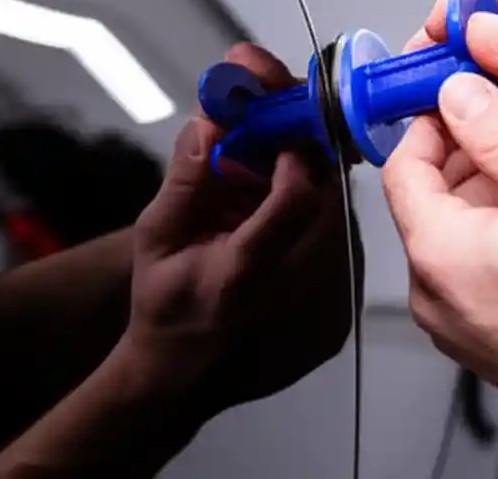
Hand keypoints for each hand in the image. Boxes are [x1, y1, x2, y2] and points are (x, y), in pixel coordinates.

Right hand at [122, 43, 358, 415]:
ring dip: (307, 195)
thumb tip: (211, 117)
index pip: (297, 199)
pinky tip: (280, 232)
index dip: (293, 156)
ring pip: (335, 223)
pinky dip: (314, 231)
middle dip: (302, 162)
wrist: (180, 379)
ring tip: (265, 197)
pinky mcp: (340, 318)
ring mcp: (327, 309)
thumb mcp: (156, 236)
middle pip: (326, 202)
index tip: (274, 136)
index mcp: (247, 272)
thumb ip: (187, 177)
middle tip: (273, 145)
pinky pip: (338, 254)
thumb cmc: (164, 305)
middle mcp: (300, 292)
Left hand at [382, 72, 497, 447]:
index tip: (461, 99)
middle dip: (467, 159)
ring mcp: (457, 327)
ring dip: (487, 199)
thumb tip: (457, 95)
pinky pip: (473, 275)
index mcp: (439, 253)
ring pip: (453, 238)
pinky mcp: (484, 344)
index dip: (432, 123)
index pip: (401, 168)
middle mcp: (434, 297)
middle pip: (427, 203)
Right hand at [410, 0, 497, 238]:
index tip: (440, 30)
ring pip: (479, 93)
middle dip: (444, 56)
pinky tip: (462, 153)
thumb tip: (478, 34)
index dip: (463, 0)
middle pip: (477, 39)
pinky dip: (471, 145)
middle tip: (418, 80)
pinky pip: (494, 141)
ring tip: (435, 119)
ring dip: (453, 103)